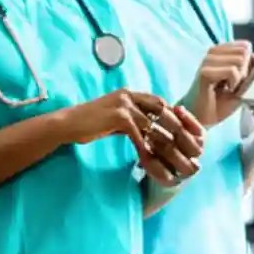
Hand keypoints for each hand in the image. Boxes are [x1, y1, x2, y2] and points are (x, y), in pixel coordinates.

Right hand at [58, 90, 202, 186]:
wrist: (68, 124)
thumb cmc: (89, 124)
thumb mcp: (114, 118)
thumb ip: (131, 119)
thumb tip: (147, 129)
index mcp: (129, 93)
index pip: (159, 102)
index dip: (173, 116)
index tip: (184, 132)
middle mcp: (129, 95)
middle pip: (162, 109)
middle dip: (176, 126)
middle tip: (186, 143)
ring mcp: (124, 105)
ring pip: (154, 123)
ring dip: (165, 141)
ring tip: (175, 155)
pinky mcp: (118, 118)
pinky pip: (139, 135)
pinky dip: (146, 148)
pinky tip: (150, 160)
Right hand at [189, 41, 253, 125]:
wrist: (202, 118)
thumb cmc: (220, 102)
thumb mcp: (241, 84)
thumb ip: (249, 68)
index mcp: (220, 51)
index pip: (245, 45)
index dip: (249, 63)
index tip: (239, 79)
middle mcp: (212, 52)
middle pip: (244, 51)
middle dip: (245, 70)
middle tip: (234, 85)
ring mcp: (207, 60)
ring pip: (240, 60)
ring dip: (240, 78)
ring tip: (228, 88)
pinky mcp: (205, 72)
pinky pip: (232, 71)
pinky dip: (234, 83)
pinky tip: (225, 90)